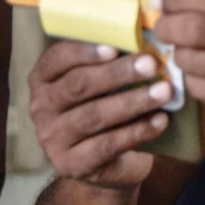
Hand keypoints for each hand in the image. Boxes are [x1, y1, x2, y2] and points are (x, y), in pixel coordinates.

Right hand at [29, 41, 171, 188]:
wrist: (105, 160)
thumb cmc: (105, 104)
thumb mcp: (102, 81)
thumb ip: (113, 60)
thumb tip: (147, 40)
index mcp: (44, 78)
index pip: (57, 59)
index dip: (85, 51)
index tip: (115, 47)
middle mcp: (41, 107)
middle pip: (78, 86)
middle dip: (117, 73)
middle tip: (151, 64)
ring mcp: (53, 138)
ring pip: (94, 116)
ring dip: (133, 101)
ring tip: (164, 91)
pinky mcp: (71, 165)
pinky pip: (106, 145)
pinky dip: (137, 131)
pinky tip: (160, 120)